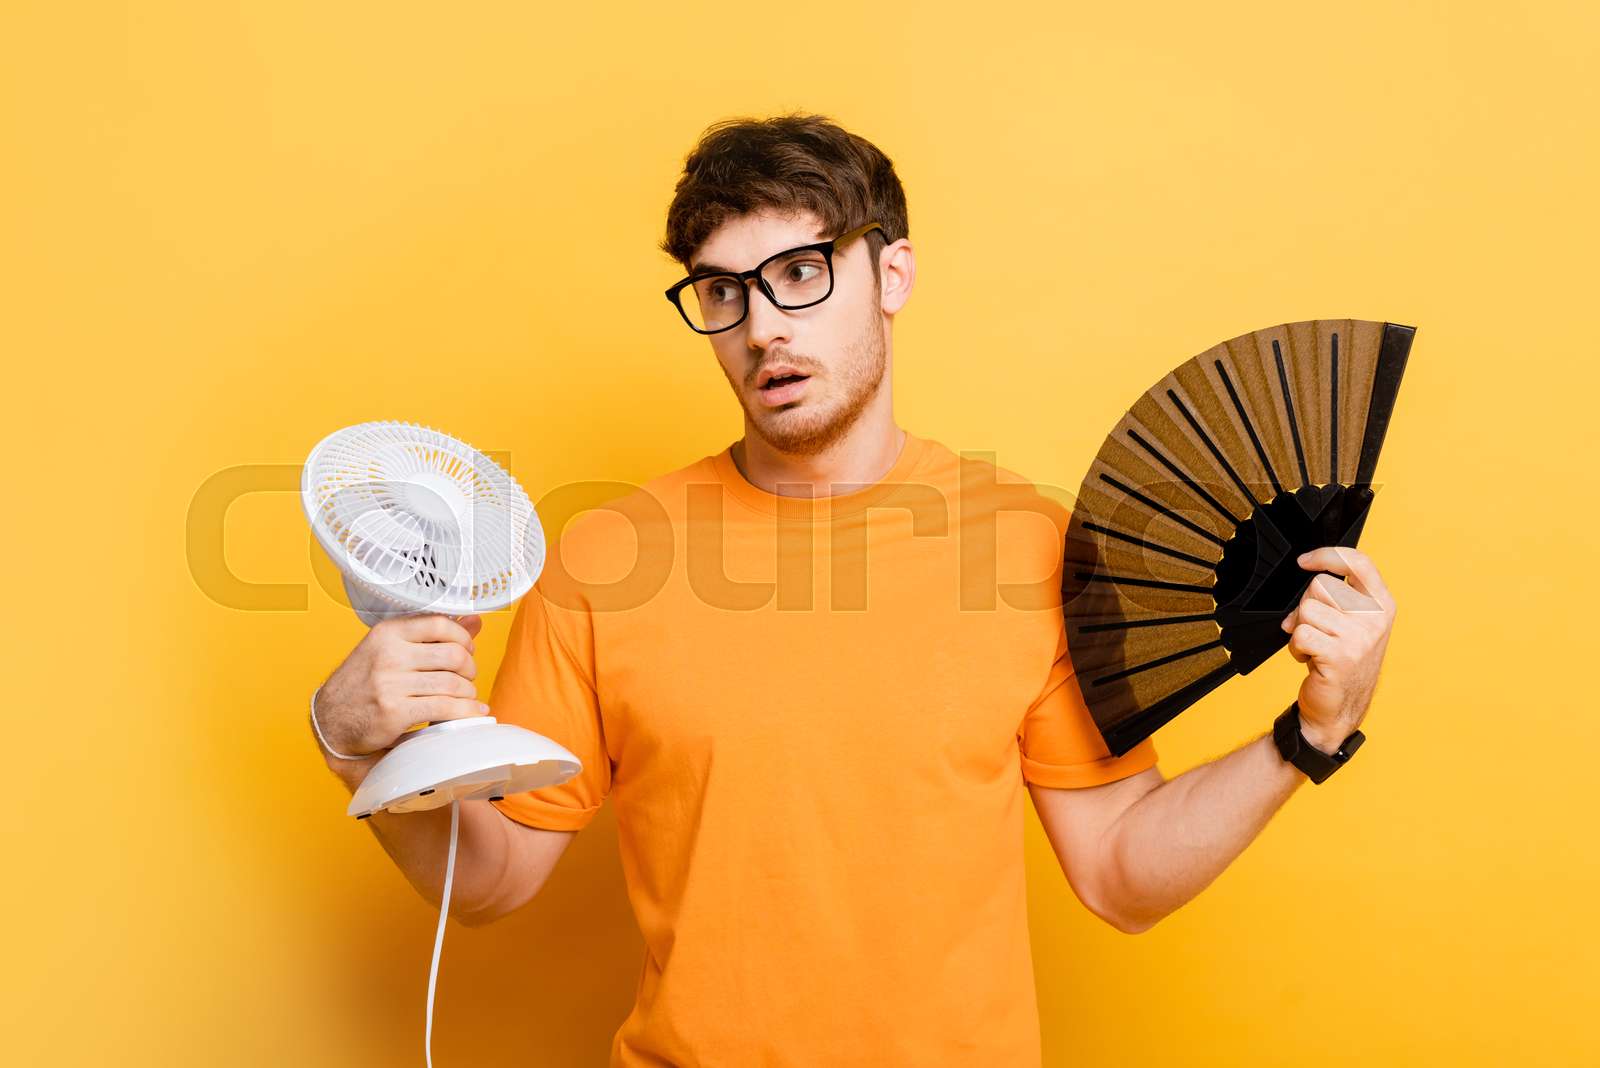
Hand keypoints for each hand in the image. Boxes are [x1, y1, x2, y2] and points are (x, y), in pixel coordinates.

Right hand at [312, 613, 487, 759]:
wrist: (330, 719)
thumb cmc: (365, 681)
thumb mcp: (390, 649)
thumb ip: (432, 635)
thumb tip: (475, 621)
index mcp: (388, 633)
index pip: (440, 623)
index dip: (464, 638)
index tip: (468, 649)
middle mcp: (388, 654)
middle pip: (453, 655)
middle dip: (470, 668)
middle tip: (468, 677)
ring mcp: (390, 684)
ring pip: (453, 683)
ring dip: (469, 692)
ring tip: (467, 697)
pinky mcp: (395, 712)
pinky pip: (444, 708)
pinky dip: (466, 711)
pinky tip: (472, 713)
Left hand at [1279, 547, 1396, 752]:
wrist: (1339, 708)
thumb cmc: (1341, 663)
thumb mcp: (1351, 624)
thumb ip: (1339, 598)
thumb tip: (1306, 576)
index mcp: (1382, 605)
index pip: (1358, 563)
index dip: (1328, 555)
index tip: (1305, 561)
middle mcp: (1375, 619)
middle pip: (1320, 586)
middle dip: (1305, 606)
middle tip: (1315, 630)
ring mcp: (1360, 637)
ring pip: (1306, 609)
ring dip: (1299, 629)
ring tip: (1315, 647)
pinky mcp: (1340, 655)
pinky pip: (1300, 634)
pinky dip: (1295, 647)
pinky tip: (1309, 659)